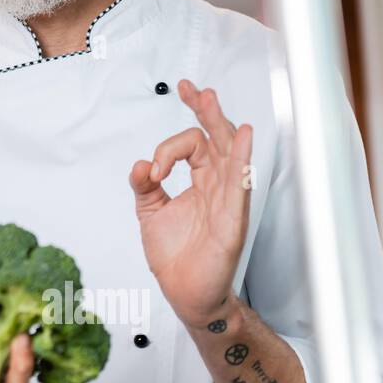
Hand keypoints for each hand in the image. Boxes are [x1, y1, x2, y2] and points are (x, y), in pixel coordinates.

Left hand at [129, 79, 253, 326]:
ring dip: (220, 125)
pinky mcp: (232, 220)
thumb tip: (140, 164)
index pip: (193, 144)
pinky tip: (242, 137)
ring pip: (229, 154)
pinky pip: (240, 185)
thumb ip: (144, 186)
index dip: (169, 147)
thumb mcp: (150, 213)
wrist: (185, 293)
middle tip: (192, 89)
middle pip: (217, 139)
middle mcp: (217, 186)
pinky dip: (241, 160)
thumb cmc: (176, 255)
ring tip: (209, 99)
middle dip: (205, 111)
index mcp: (201, 182)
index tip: (152, 168)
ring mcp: (228, 201)